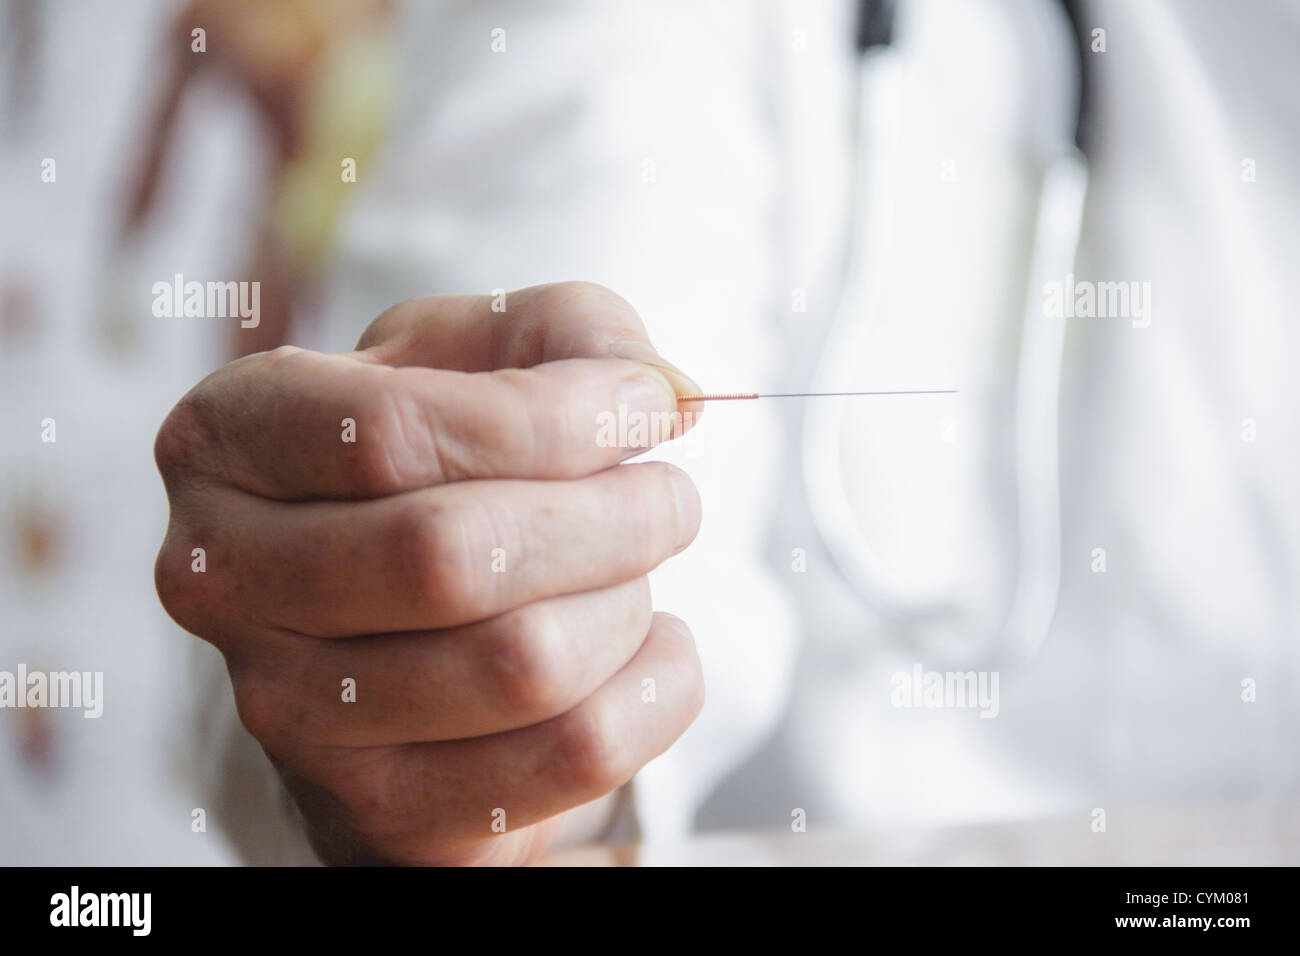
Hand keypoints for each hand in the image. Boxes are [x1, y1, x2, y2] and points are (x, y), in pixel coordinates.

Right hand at [154, 282, 704, 863]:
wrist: (402, 618)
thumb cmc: (445, 460)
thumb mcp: (488, 352)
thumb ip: (575, 334)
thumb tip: (665, 396)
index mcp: (227, 442)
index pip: (389, 434)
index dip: (555, 418)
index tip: (648, 407)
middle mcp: (228, 584)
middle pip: (451, 555)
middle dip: (612, 516)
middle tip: (670, 498)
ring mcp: (293, 718)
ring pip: (524, 662)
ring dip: (629, 601)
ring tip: (633, 573)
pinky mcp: (386, 813)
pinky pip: (576, 752)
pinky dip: (655, 687)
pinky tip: (645, 647)